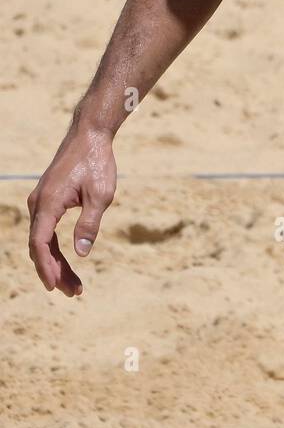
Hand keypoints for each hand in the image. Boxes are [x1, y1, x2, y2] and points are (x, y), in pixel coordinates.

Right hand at [27, 120, 116, 296]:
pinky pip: (46, 230)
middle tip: (74, 293)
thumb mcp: (101, 194)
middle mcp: (39, 203)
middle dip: (54, 271)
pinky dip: (56, 247)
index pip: (40, 243)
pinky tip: (68, 261)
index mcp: (49, 202)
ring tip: (74, 285)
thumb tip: (81, 253)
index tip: (54, 286)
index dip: (46, 266)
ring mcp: (41, 201)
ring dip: (56, 262)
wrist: (90, 135)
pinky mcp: (48, 199)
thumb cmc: (97, 162)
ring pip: (42, 240)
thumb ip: (89, 223)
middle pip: (40, 246)